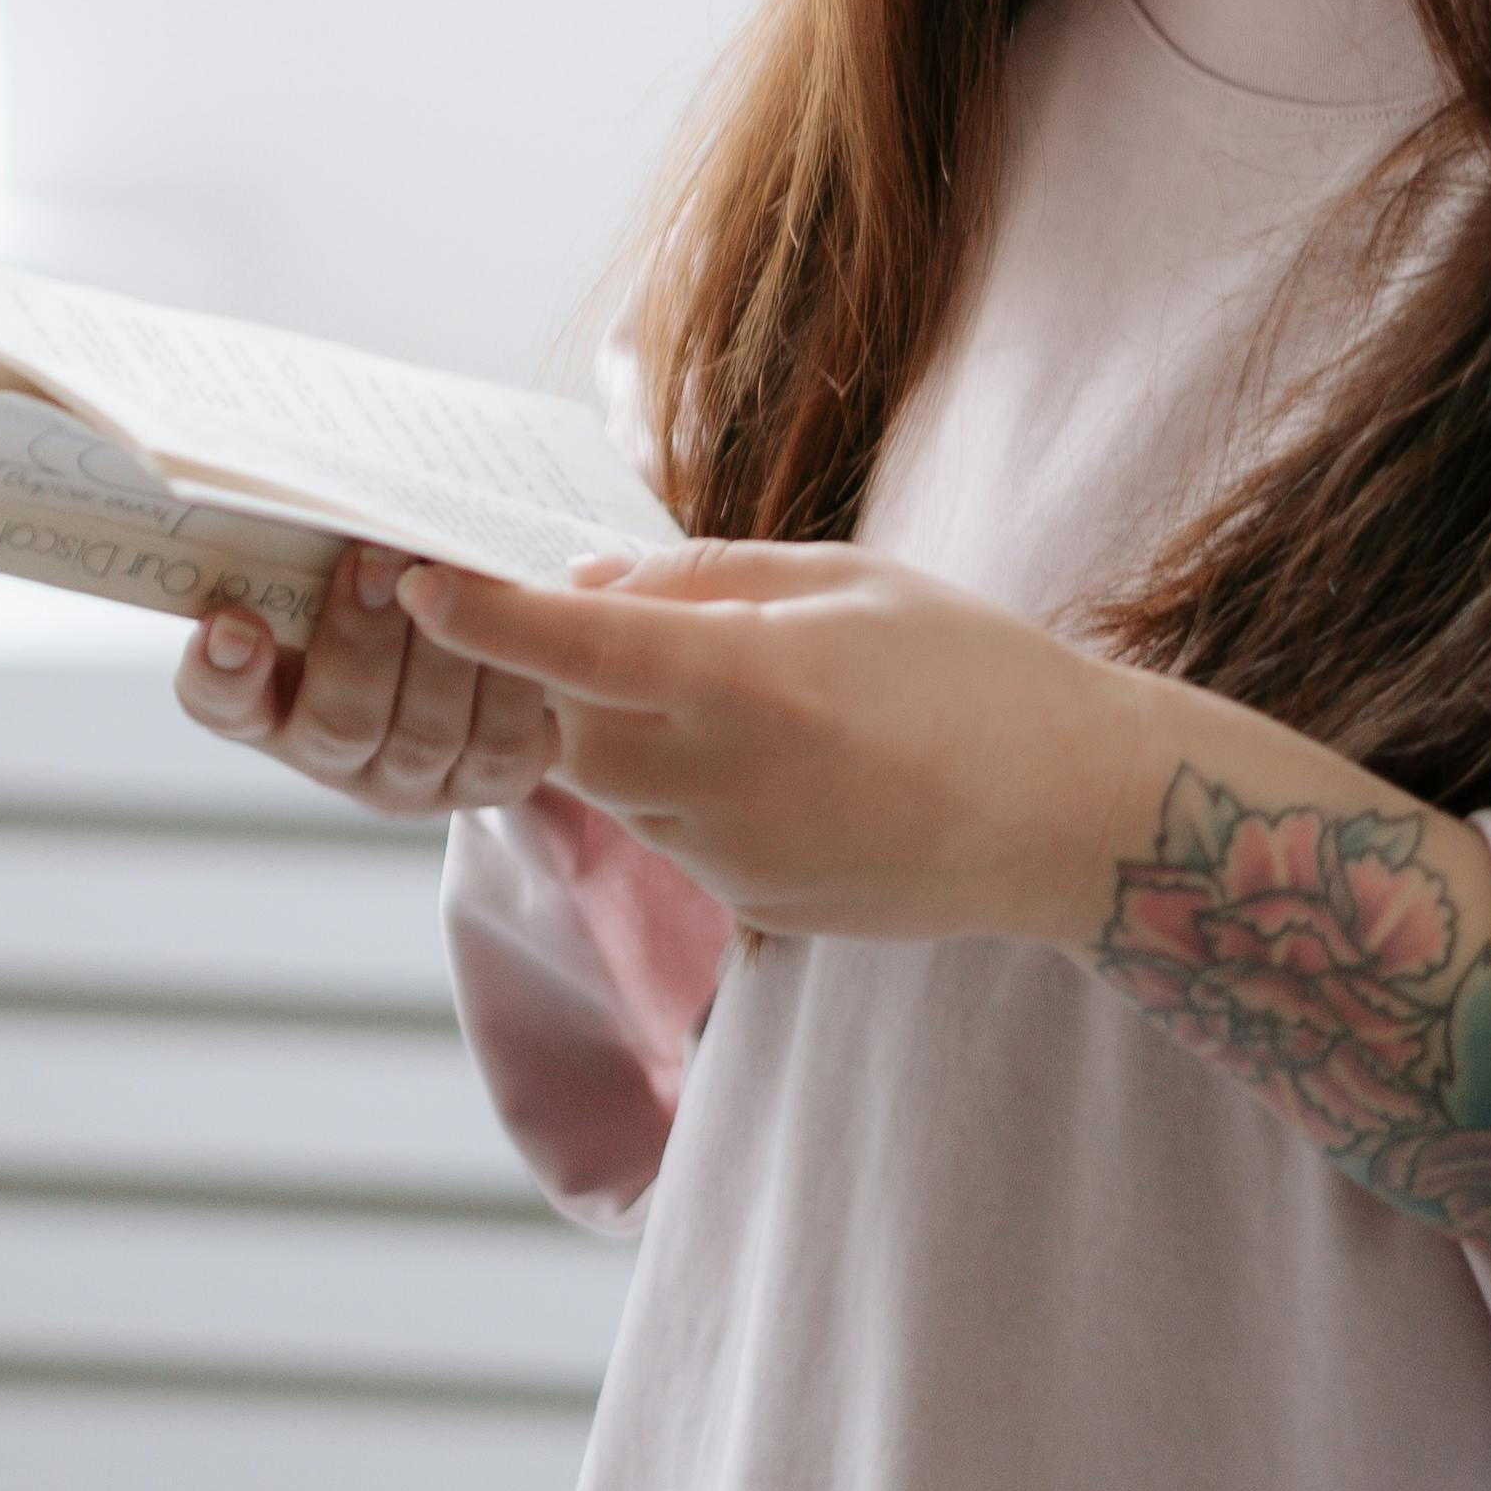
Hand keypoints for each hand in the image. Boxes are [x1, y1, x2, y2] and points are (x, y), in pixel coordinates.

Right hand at [173, 543, 564, 818]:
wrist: (484, 625)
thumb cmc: (392, 574)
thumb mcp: (339, 559)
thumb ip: (321, 540)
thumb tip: (333, 490)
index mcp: (264, 698)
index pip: (220, 700)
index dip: (223, 672)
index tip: (234, 624)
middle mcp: (330, 753)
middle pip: (338, 721)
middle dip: (362, 637)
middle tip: (380, 556)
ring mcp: (409, 779)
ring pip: (424, 734)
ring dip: (444, 650)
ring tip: (456, 574)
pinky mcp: (488, 784)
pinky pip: (503, 740)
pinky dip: (510, 672)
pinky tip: (519, 611)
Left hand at [392, 540, 1169, 944]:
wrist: (1071, 815)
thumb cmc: (972, 670)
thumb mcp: (845, 580)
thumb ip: (703, 581)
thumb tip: (585, 587)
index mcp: (750, 679)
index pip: (573, 644)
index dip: (483, 615)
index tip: (419, 581)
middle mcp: (726, 779)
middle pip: (570, 732)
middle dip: (566, 680)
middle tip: (612, 628)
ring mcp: (736, 860)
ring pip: (618, 790)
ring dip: (630, 737)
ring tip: (741, 696)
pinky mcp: (754, 911)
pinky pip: (678, 839)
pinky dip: (690, 790)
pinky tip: (787, 764)